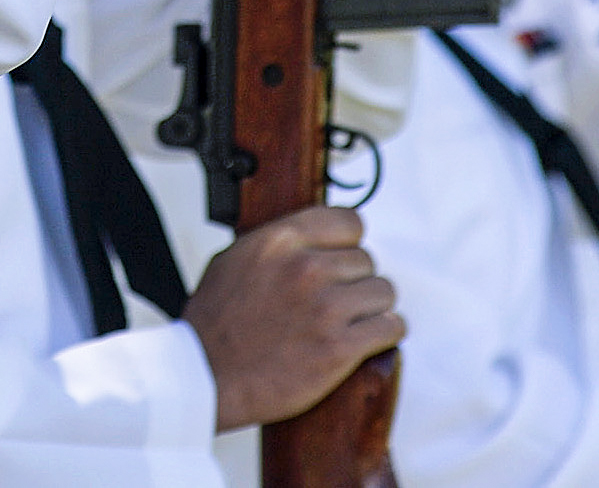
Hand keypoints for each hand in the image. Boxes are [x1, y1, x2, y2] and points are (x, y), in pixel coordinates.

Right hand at [184, 205, 405, 431]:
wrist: (207, 375)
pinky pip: (391, 327)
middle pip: (366, 261)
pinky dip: (385, 333)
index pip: (349, 222)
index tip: (343, 260)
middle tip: (337, 302)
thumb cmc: (216, 322)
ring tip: (354, 322)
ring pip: (383, 292)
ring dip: (372, 308)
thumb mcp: (234, 259)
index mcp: (281, 240)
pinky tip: (368, 339)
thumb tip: (310, 238)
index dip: (347, 244)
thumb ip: (277, 244)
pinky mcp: (339, 347)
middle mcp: (306, 268)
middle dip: (355, 281)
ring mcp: (325, 307)